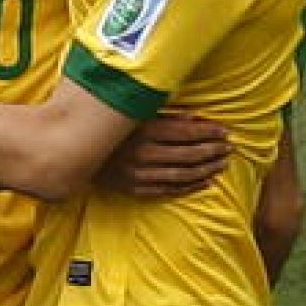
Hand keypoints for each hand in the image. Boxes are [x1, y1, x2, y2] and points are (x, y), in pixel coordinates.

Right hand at [99, 112, 229, 197]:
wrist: (77, 154)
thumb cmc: (110, 130)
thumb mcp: (135, 116)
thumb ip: (165, 116)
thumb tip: (195, 119)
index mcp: (144, 130)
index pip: (186, 132)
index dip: (209, 133)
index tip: (225, 132)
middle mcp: (143, 153)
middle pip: (188, 154)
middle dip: (213, 151)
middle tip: (229, 148)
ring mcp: (140, 173)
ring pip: (183, 174)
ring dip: (206, 169)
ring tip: (222, 164)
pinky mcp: (136, 188)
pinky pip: (169, 189)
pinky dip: (190, 186)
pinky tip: (205, 181)